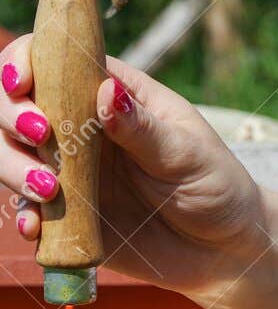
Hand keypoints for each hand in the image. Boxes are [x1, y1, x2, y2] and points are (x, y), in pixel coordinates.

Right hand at [0, 36, 277, 308]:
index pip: (52, 59)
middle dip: (10, 115)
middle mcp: (80, 127)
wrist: (225, 249)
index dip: (24, 62)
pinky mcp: (65, 213)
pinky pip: (27, 209)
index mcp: (112, 94)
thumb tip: (108, 91)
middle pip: (14, 103)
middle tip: (40, 138)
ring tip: (49, 190)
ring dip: (12, 166)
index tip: (23, 84)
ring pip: (10, 154)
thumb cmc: (216, 186)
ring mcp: (68, 170)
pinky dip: (24, 216)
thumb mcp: (189, 155)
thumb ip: (145, 129)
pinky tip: (37, 229)